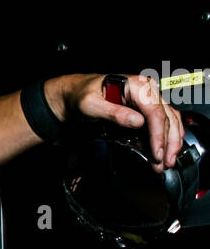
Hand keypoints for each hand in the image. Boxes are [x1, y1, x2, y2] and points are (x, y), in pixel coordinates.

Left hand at [50, 72, 184, 171]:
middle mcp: (147, 89)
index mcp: (135, 85)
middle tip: (164, 163)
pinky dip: (168, 136)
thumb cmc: (82, 95)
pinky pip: (165, 121)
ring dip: (171, 142)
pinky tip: (168, 149)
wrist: (77, 93)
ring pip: (170, 120)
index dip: (158, 135)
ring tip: (167, 161)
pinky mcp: (147, 108)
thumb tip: (137, 121)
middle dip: (167, 143)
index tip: (157, 153)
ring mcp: (149, 98)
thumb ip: (113, 113)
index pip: (154, 112)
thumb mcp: (91, 105)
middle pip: (166, 117)